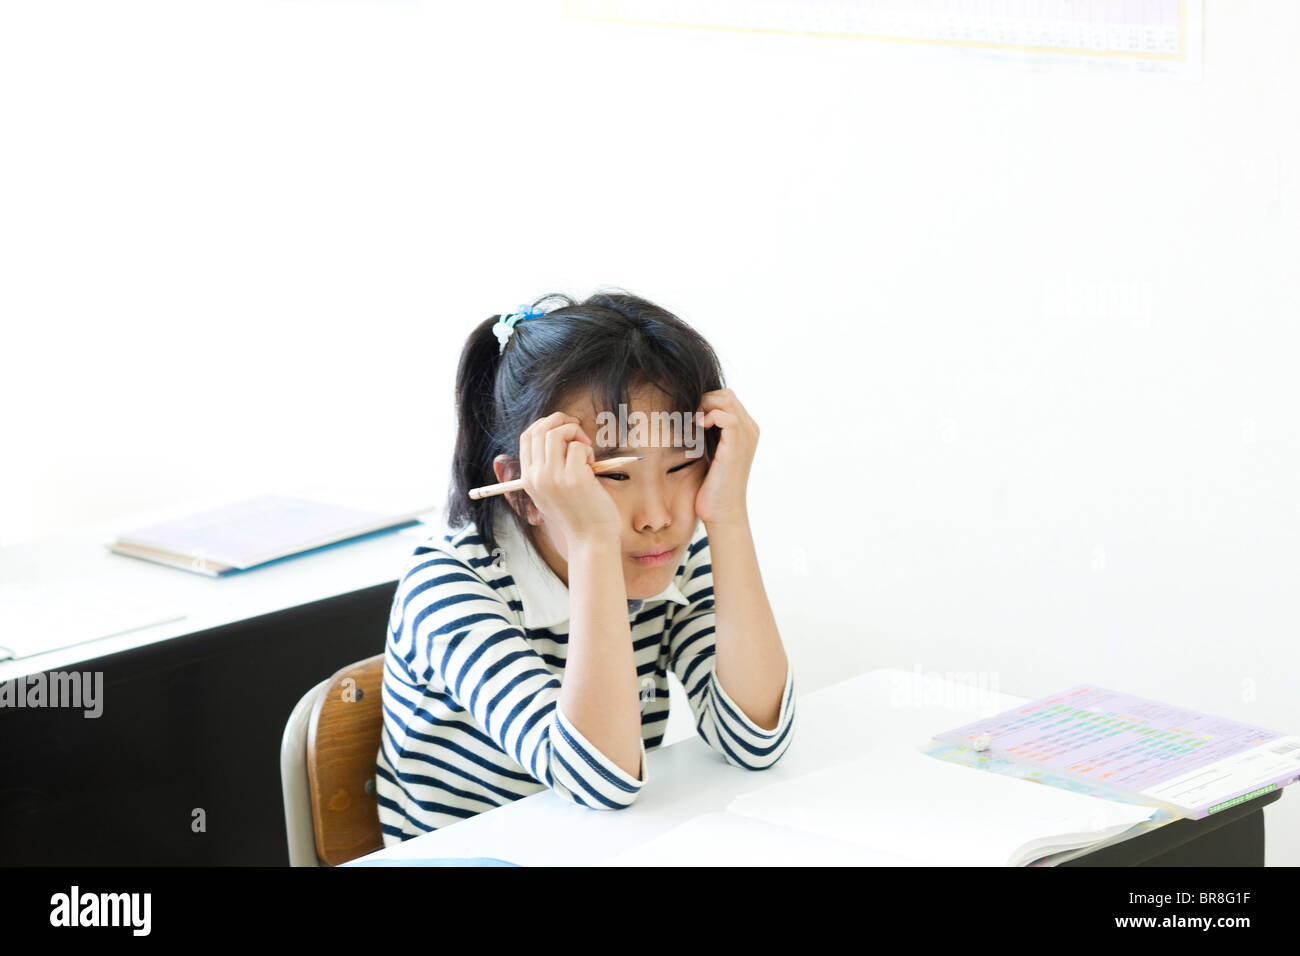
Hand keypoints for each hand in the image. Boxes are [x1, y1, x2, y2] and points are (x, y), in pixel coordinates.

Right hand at [518, 413, 621, 544]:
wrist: (590, 539)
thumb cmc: (576, 514)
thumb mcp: (549, 492)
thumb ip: (544, 468)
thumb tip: (551, 434)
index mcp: (528, 478)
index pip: (527, 436)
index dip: (546, 424)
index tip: (564, 427)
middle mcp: (536, 476)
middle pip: (540, 429)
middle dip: (561, 422)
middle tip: (578, 431)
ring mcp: (554, 477)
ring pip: (558, 434)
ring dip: (576, 435)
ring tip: (586, 452)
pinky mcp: (574, 478)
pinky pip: (578, 447)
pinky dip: (588, 450)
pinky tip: (592, 467)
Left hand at [694, 388, 756, 526]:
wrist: (722, 512)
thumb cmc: (713, 486)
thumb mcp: (711, 453)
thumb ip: (708, 433)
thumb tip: (689, 417)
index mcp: (745, 430)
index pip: (726, 399)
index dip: (706, 401)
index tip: (689, 417)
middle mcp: (749, 430)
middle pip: (726, 394)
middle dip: (703, 400)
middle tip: (689, 419)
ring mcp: (746, 437)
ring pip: (726, 399)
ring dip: (704, 406)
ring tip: (692, 424)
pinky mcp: (737, 446)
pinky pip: (727, 417)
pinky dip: (709, 416)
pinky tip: (697, 429)